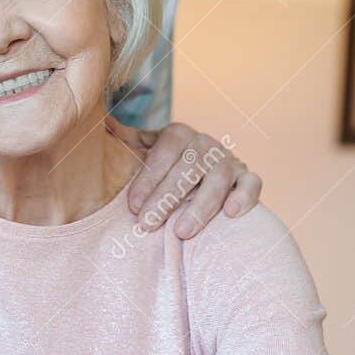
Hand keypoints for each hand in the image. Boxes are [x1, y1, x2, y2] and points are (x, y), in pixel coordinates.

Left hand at [106, 119, 259, 239]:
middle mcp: (205, 144)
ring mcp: (228, 160)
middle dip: (166, 199)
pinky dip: (245, 196)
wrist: (196, 181)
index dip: (149, 179)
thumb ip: (125, 140)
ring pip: (219, 179)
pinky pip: (252, 184)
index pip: (164, 152)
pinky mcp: (247, 178)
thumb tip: (103, 122)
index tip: (133, 206)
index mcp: (178, 134)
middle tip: (147, 225)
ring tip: (181, 232)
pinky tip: (231, 214)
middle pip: (189, 168)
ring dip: (201, 206)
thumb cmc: (161, 171)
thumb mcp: (140, 151)